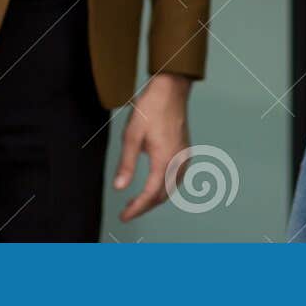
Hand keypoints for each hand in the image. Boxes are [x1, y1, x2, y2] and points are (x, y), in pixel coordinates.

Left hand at [115, 72, 192, 221]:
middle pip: (162, 195)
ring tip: (138, 201)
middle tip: (127, 211)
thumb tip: (119, 188)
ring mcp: (184, 157)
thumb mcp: (131, 135)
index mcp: (164, 160)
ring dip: (155, 198)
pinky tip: (155, 185)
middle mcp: (177, 162)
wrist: (171, 89)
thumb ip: (126, 164)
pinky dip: (165, 187)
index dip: (136, 209)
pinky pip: (177, 178)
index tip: (123, 217)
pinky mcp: (185, 151)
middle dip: (145, 206)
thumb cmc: (150, 108)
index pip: (150, 194)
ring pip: (171, 188)